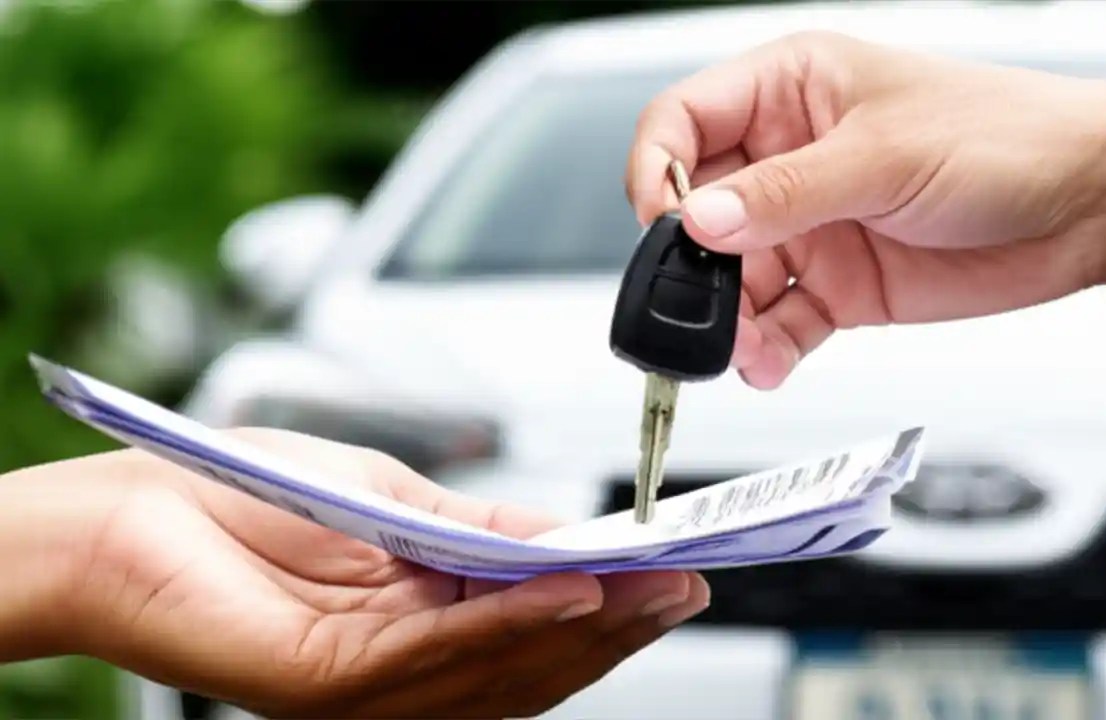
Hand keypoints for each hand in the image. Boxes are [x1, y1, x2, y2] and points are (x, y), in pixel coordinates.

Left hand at [1, 429, 708, 717]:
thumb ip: (479, 531)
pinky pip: (435, 657)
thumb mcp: (391, 499)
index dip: (613, 609)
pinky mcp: (326, 684)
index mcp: (419, 623)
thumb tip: (572, 539)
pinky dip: (510, 624)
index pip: (535, 632)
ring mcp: (366, 688)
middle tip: (687, 582)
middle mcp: (401, 670)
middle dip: (620, 625)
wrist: (121, 511)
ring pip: (500, 671)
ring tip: (650, 587)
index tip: (675, 571)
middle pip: (533, 663)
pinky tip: (567, 593)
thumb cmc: (241, 496)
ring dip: (586, 628)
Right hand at [626, 32, 1105, 389]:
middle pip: (698, 213)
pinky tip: (768, 362)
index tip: (666, 224)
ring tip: (744, 346)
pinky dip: (767, 348)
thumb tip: (699, 222)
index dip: (658, 172)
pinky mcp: (838, 285)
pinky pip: (780, 323)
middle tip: (699, 305)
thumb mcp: (883, 154)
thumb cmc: (1006, 136)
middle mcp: (789, 158)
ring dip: (729, 319)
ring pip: (734, 280)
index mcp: (789, 90)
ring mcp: (811, 226)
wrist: (1090, 204)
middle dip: (691, 265)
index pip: (682, 122)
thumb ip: (784, 193)